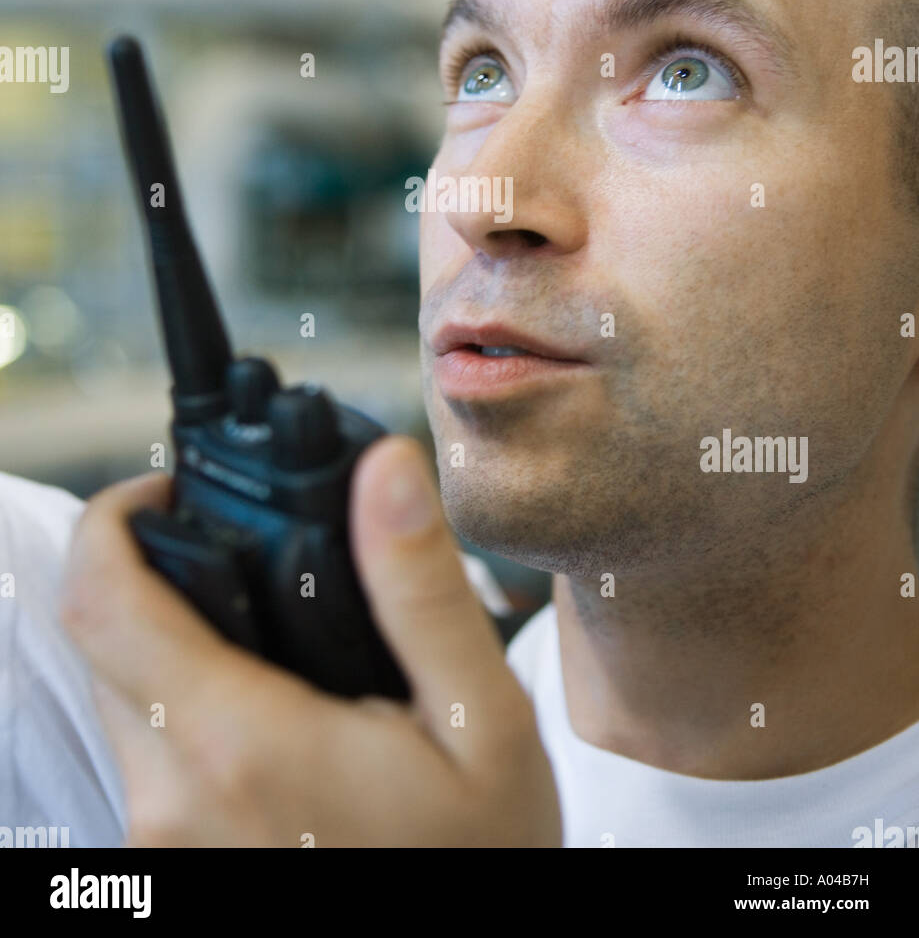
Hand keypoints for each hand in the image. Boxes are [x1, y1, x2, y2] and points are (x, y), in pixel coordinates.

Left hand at [61, 437, 561, 847]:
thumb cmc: (477, 859)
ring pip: (120, 699)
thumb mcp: (481, 720)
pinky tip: (272, 707)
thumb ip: (420, 589)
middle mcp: (172, 799)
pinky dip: (185, 707)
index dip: (113, 520)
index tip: (167, 490)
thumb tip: (383, 469)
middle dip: (153, 576)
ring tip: (274, 630)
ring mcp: (161, 844)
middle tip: (244, 550)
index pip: (101, 602)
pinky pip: (145, 757)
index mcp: (239, 744)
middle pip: (103, 643)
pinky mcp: (168, 868)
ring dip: (169, 644)